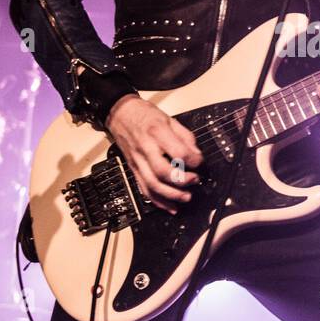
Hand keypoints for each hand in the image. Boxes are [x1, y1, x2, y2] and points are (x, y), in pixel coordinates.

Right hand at [106, 95, 202, 213]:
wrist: (120, 114)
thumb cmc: (145, 115)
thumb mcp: (170, 119)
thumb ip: (185, 137)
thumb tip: (196, 155)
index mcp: (157, 132)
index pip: (178, 152)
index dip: (193, 160)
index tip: (199, 162)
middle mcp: (146, 148)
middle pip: (162, 172)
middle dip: (182, 181)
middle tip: (194, 181)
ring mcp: (138, 161)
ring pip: (152, 185)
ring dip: (171, 195)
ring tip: (186, 197)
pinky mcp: (133, 169)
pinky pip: (144, 189)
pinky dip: (158, 201)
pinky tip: (170, 207)